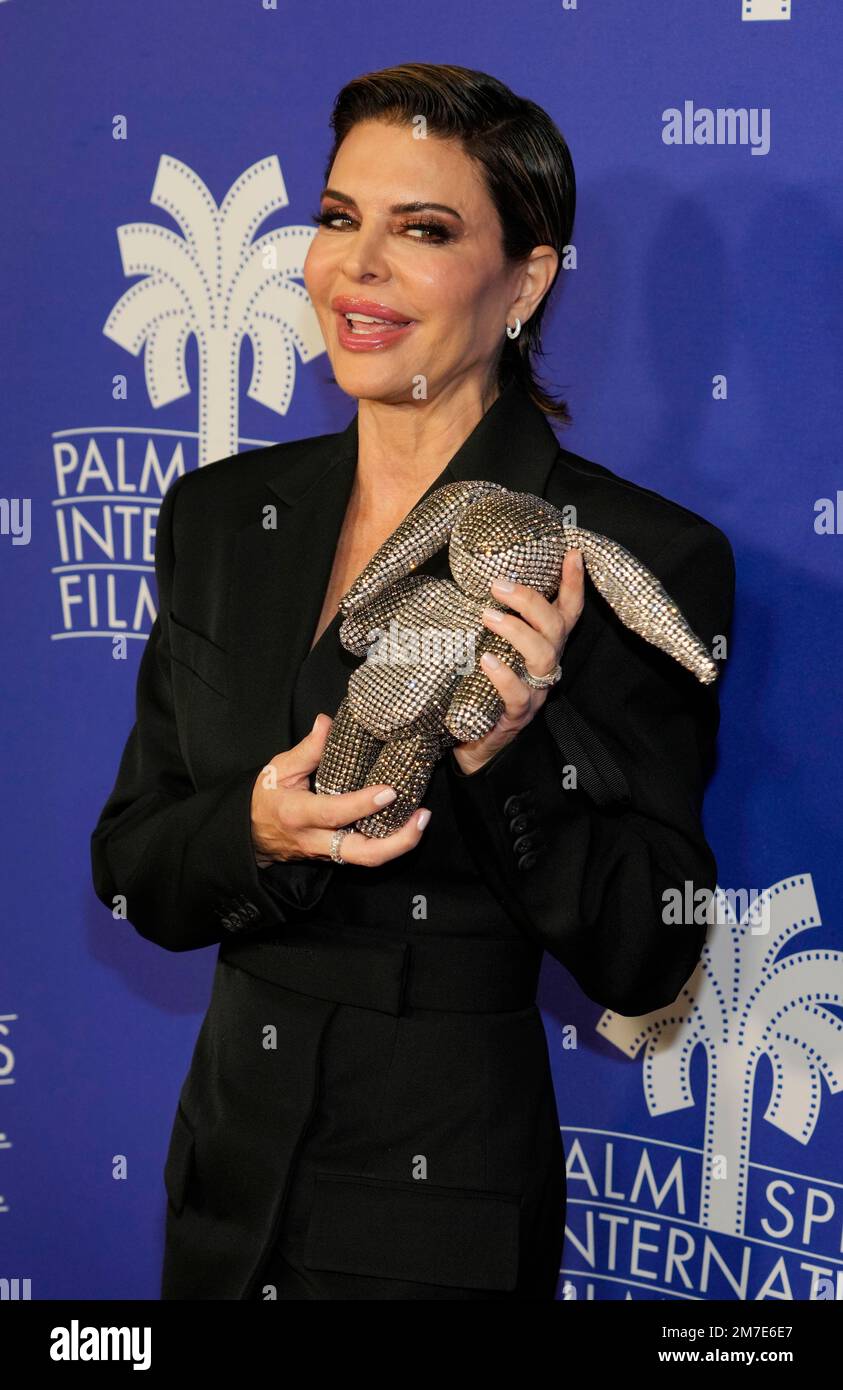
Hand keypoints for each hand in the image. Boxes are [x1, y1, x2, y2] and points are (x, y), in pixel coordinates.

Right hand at [251, 714, 431, 866]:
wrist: (250, 836)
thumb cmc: (265, 798)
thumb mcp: (279, 769)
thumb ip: (308, 749)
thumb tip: (328, 722)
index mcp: (298, 814)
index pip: (335, 812)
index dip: (364, 804)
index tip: (390, 790)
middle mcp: (315, 840)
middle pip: (361, 853)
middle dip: (397, 842)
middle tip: (422, 817)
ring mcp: (327, 853)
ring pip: (367, 859)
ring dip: (399, 843)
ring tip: (421, 819)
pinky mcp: (336, 857)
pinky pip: (364, 854)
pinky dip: (388, 841)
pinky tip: (406, 822)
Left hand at [452, 548, 585, 775]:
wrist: (471, 742)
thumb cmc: (480, 686)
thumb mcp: (492, 647)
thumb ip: (493, 621)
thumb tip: (473, 580)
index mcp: (543, 645)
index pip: (568, 611)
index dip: (574, 583)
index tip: (571, 552)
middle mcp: (546, 666)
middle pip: (555, 627)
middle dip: (530, 600)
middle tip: (499, 584)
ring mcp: (535, 691)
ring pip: (542, 655)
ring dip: (516, 630)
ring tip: (487, 616)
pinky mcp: (517, 715)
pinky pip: (517, 693)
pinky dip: (503, 674)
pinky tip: (486, 660)